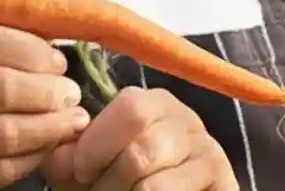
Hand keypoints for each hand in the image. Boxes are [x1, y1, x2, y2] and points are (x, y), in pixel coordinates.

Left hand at [39, 87, 238, 189]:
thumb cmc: (117, 182)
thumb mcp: (87, 166)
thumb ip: (67, 157)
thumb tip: (60, 157)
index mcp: (153, 102)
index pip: (130, 109)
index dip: (97, 146)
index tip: (81, 173)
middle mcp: (187, 120)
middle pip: (141, 151)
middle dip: (109, 183)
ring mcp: (209, 153)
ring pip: (155, 185)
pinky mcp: (223, 184)